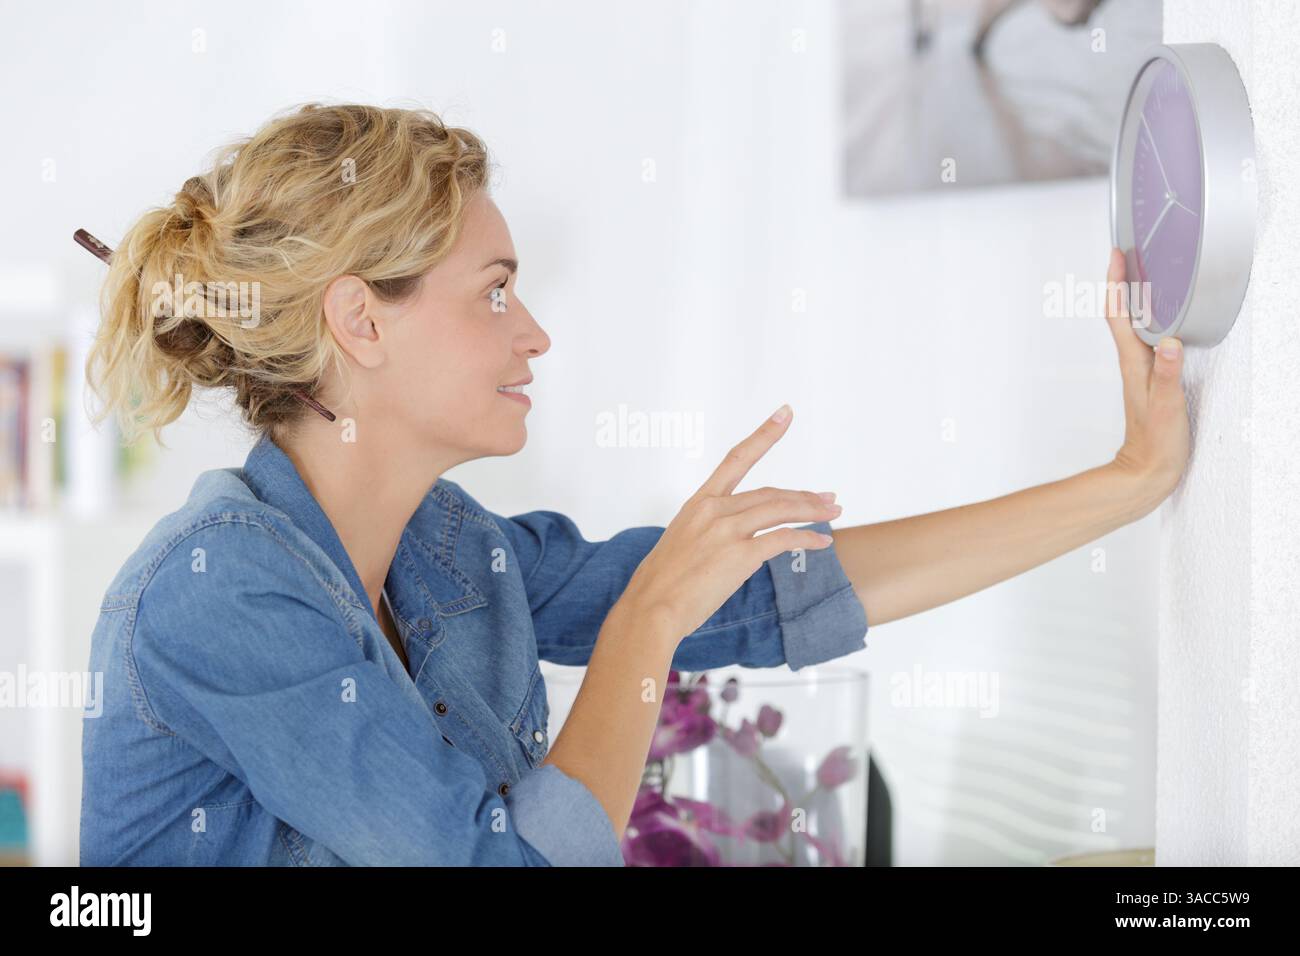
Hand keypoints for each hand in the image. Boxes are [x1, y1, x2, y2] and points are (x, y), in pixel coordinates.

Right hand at [618, 405, 842, 641]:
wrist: (650, 608)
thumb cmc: (660, 585)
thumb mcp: (680, 544)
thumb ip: (706, 533)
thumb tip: (724, 542)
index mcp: (698, 503)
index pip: (737, 458)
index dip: (765, 434)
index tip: (786, 413)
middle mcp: (714, 509)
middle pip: (771, 493)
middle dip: (804, 495)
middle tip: (828, 498)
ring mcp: (727, 531)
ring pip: (782, 510)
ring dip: (813, 510)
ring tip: (834, 512)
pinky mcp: (740, 555)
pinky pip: (784, 539)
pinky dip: (807, 538)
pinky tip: (822, 543)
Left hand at [1104, 247, 1190, 503]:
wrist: (1146, 472)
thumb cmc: (1156, 443)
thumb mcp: (1167, 406)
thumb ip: (1169, 375)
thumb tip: (1171, 342)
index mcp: (1135, 363)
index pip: (1119, 315)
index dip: (1117, 284)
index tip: (1117, 256)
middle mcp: (1134, 363)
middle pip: (1122, 313)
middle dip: (1123, 282)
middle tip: (1129, 253)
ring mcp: (1141, 371)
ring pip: (1133, 326)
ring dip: (1133, 298)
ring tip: (1141, 274)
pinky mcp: (1151, 380)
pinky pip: (1146, 341)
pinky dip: (1149, 321)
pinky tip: (1161, 319)